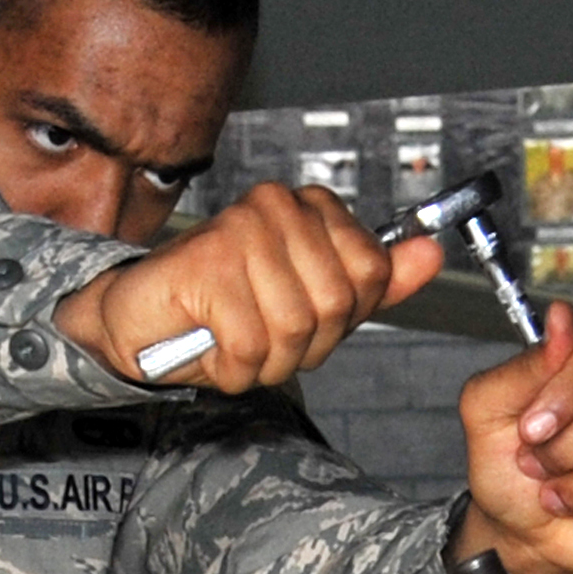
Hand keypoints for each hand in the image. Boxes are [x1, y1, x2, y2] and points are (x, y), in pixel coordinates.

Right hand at [55, 182, 431, 393]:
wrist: (141, 320)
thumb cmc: (227, 308)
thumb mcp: (314, 298)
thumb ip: (374, 278)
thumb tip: (432, 252)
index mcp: (309, 206)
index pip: (371, 272)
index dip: (344, 316)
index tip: (306, 316)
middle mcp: (276, 207)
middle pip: (337, 303)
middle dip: (305, 343)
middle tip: (264, 336)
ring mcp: (241, 232)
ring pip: (295, 327)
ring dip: (267, 359)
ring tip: (236, 341)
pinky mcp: (207, 267)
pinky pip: (251, 344)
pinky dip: (234, 367)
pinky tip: (212, 347)